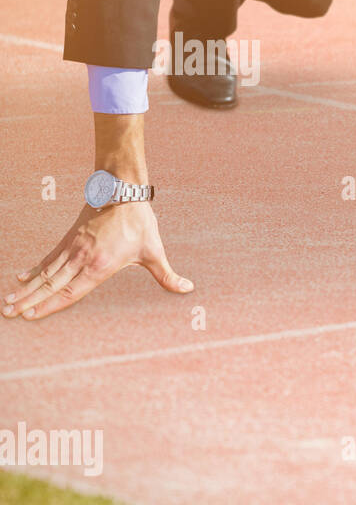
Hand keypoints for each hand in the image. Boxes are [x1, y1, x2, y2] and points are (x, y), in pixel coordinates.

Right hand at [3, 203, 192, 320]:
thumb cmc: (139, 221)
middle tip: (8, 313)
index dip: (51, 304)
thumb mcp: (155, 250)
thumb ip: (167, 275)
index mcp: (100, 265)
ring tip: (8, 302)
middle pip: (50, 284)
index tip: (32, 315)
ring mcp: (72, 248)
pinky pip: (48, 258)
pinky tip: (21, 278)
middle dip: (30, 300)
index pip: (71, 291)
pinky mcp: (70, 238)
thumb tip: (187, 289)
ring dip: (26, 288)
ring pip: (45, 272)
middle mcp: (81, 258)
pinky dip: (34, 269)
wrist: (122, 189)